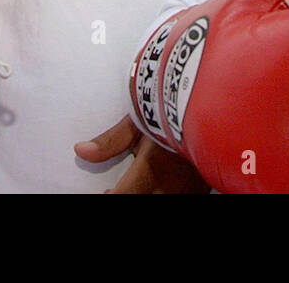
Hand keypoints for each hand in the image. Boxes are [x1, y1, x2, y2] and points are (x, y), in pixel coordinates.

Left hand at [75, 116, 209, 193]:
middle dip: (133, 196)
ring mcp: (193, 183)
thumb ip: (109, 142)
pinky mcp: (207, 180)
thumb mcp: (136, 121)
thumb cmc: (166, 103)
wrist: (201, 89)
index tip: (105, 192)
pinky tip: (166, 187)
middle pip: (148, 200)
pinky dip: (175, 193)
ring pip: (170, 199)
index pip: (125, 196)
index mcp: (152, 168)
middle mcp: (173, 181)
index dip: (113, 197)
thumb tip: (81, 151)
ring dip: (154, 195)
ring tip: (142, 189)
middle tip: (122, 190)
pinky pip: (190, 195)